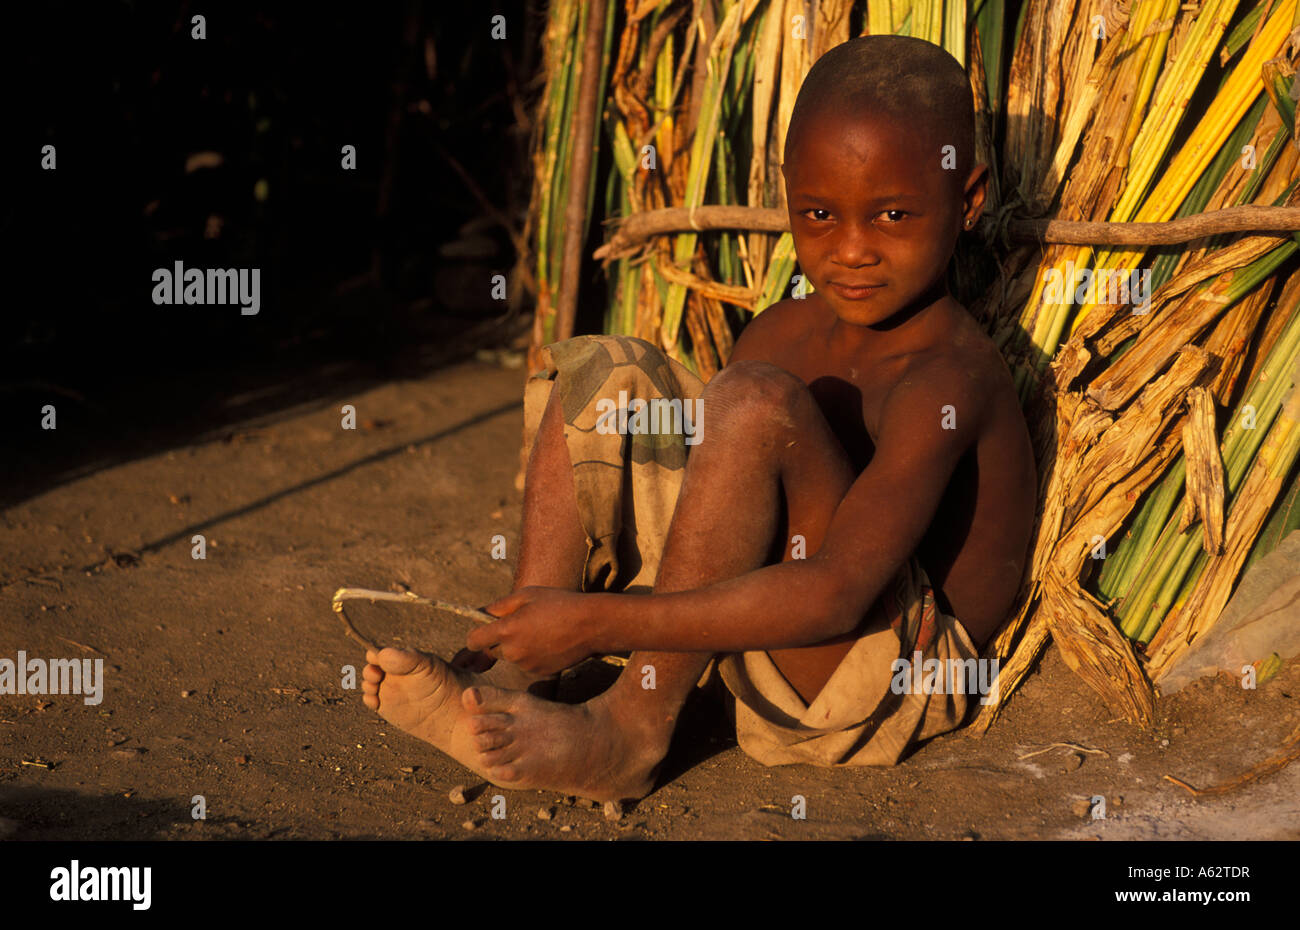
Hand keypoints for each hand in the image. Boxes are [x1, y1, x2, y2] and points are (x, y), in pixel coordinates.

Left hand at [467, 586, 596, 676]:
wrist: (591, 625)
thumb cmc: (559, 603)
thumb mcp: (527, 594)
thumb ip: (499, 606)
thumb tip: (480, 614)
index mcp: (506, 629)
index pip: (473, 641)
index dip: (477, 635)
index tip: (485, 630)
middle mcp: (513, 651)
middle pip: (492, 650)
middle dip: (499, 640)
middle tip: (519, 626)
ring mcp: (526, 664)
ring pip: (511, 657)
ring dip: (516, 648)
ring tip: (539, 632)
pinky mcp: (539, 672)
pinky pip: (526, 664)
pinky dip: (531, 656)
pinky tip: (548, 643)